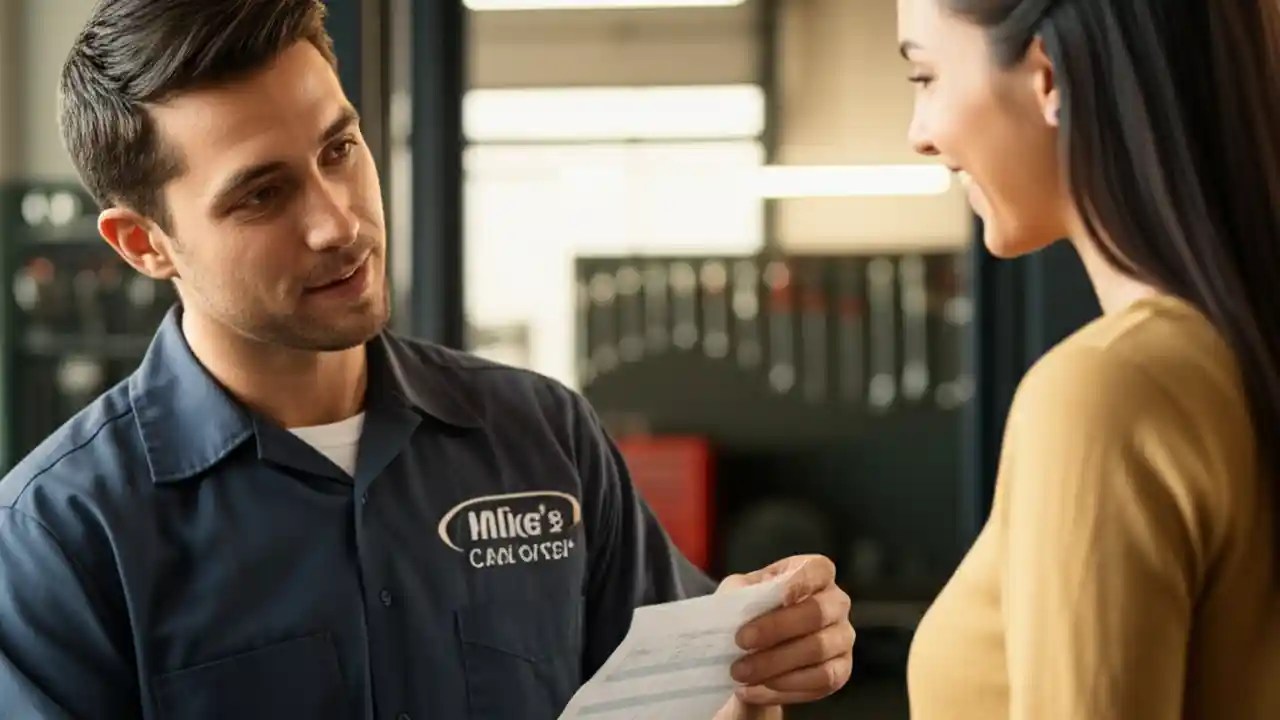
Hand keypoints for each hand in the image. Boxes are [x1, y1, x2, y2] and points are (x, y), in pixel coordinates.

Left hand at [717, 555, 854, 708]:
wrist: (753, 654)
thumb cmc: (749, 613)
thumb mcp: (738, 594)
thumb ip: (741, 593)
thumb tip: (740, 603)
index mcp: (814, 574)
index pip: (817, 570)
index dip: (800, 581)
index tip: (776, 594)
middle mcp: (836, 603)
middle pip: (817, 613)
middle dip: (776, 628)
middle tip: (741, 641)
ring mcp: (842, 638)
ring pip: (817, 651)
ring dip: (774, 664)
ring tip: (740, 672)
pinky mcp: (841, 671)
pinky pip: (819, 680)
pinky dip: (783, 687)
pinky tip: (753, 689)